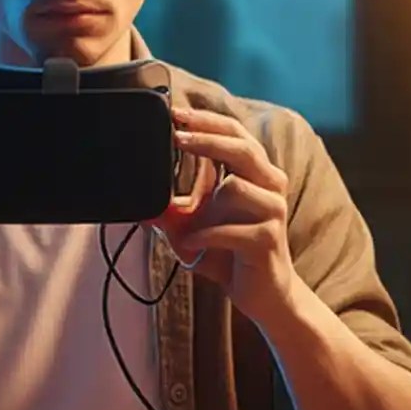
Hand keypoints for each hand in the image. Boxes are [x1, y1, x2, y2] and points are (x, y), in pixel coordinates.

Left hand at [148, 107, 297, 322]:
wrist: (262, 296)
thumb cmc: (230, 254)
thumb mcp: (196, 226)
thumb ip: (175, 206)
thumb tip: (137, 193)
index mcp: (256, 175)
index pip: (235, 134)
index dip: (206, 121)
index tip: (175, 113)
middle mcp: (270, 187)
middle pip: (242, 148)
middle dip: (207, 137)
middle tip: (176, 134)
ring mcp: (273, 212)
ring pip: (236, 189)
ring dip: (204, 209)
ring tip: (188, 228)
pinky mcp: (267, 240)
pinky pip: (228, 230)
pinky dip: (204, 237)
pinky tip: (191, 245)